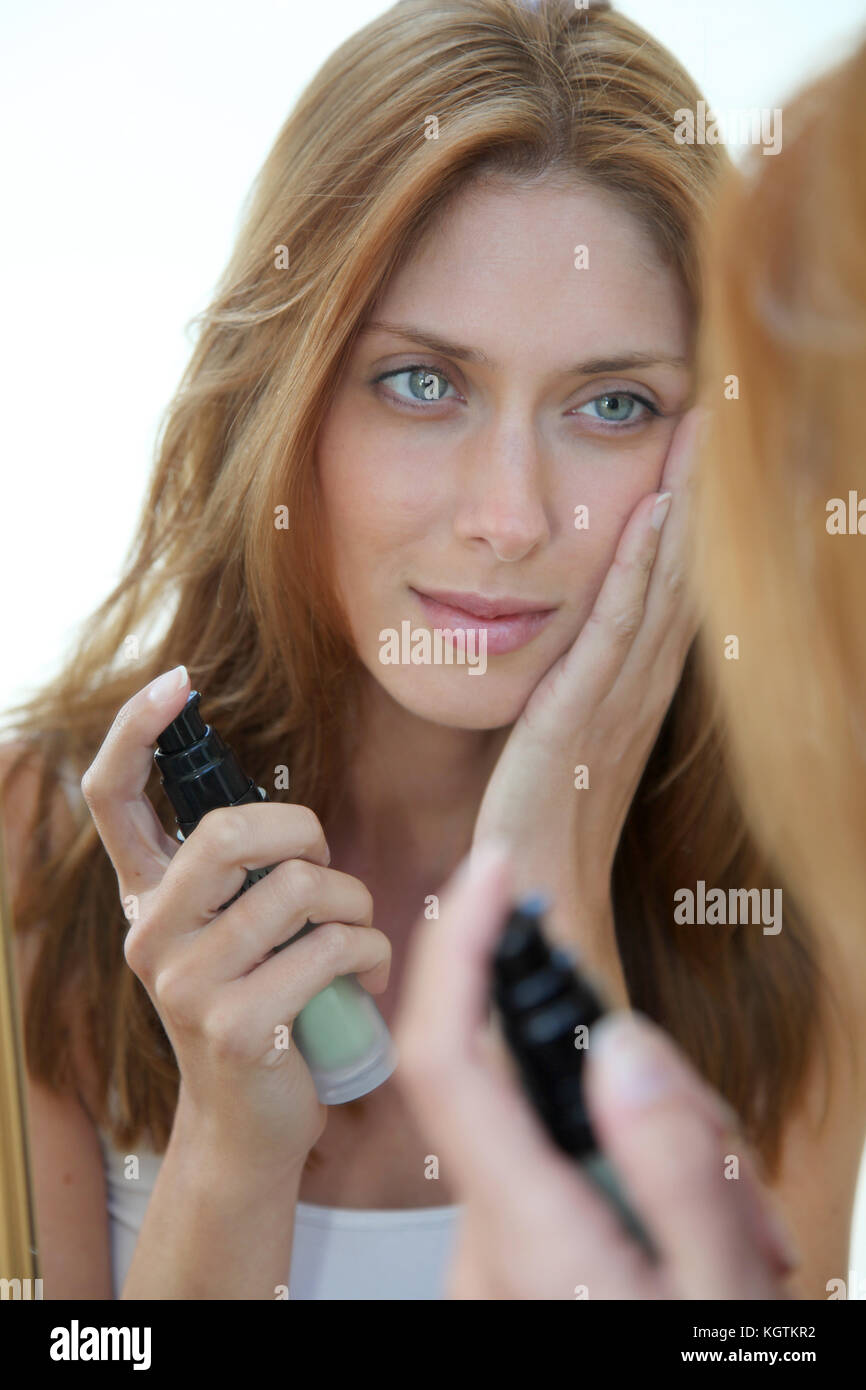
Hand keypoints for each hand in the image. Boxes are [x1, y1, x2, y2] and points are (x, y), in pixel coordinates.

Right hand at [81, 667, 390, 1174]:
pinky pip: (331, 948)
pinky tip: (366, 977)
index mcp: (147, 897)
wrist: (249, 1125)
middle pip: (227, 831)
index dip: (136, 730)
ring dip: (353, 904)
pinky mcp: (233, 1027)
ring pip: (298, 890)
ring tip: (356, 934)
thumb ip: (238, 874)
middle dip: (304, 832)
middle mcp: (148, 934)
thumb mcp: (232, 932)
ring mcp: (183, 984)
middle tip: (325, 863)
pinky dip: (371, 952)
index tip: (178, 681)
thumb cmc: (259, 1006)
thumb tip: (280, 814)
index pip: (112, 797)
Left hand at [393, 839, 799, 1299]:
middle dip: (633, 1092)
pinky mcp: (530, 1263)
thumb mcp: (716, 1288)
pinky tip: (709, 1243)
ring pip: (570, 1138)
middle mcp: (494, 1233)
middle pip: (537, 1094)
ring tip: (739, 1240)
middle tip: (727, 1165)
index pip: (446, 1055)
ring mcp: (508, 1253)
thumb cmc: (683, 1374)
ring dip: (662, 1159)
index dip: (454, 949)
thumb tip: (616, 1039)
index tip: (489, 871)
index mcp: (527, 1225)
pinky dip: (646, 1191)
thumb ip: (672, 1158)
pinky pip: (575, 1184)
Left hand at [472, 408, 706, 981]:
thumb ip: (576, 689)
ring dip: (683, 511)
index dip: (693, 523)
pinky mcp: (574, 718)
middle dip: (701, 496)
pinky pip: (613, 631)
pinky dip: (639, 570)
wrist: (536, 895)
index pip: (674, 593)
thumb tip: (574, 642)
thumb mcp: (566, 739)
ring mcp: (613, 701)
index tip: (701, 451)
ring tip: (698, 434)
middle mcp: (638, 689)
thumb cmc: (544, 821)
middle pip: (683, 576)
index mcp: (634, 693)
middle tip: (718, 413)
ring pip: (662, 589)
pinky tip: (651, 513)